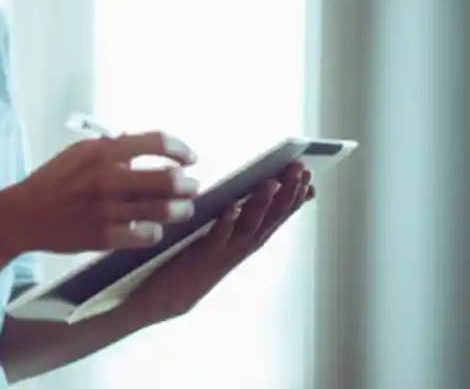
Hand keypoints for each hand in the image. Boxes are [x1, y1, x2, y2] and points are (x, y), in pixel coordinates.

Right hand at [0, 132, 201, 253]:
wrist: (23, 216)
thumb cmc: (52, 181)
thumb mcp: (78, 153)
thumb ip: (111, 149)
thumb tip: (141, 144)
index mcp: (101, 152)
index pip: (155, 143)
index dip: (180, 149)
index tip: (189, 158)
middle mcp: (107, 178)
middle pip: (166, 179)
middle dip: (187, 184)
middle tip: (192, 187)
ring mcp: (106, 210)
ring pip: (161, 210)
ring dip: (179, 209)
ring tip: (184, 209)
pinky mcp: (104, 237)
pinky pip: (145, 235)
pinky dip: (155, 231)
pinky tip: (154, 229)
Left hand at [122, 162, 314, 325]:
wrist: (160, 300)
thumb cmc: (186, 264)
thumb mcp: (216, 238)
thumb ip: (231, 216)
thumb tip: (244, 189)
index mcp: (243, 242)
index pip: (276, 217)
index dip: (294, 197)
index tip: (309, 174)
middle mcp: (238, 250)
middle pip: (270, 221)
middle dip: (288, 194)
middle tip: (301, 168)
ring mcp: (220, 256)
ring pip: (248, 230)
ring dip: (261, 206)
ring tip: (272, 181)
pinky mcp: (197, 261)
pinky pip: (213, 241)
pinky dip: (224, 225)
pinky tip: (230, 207)